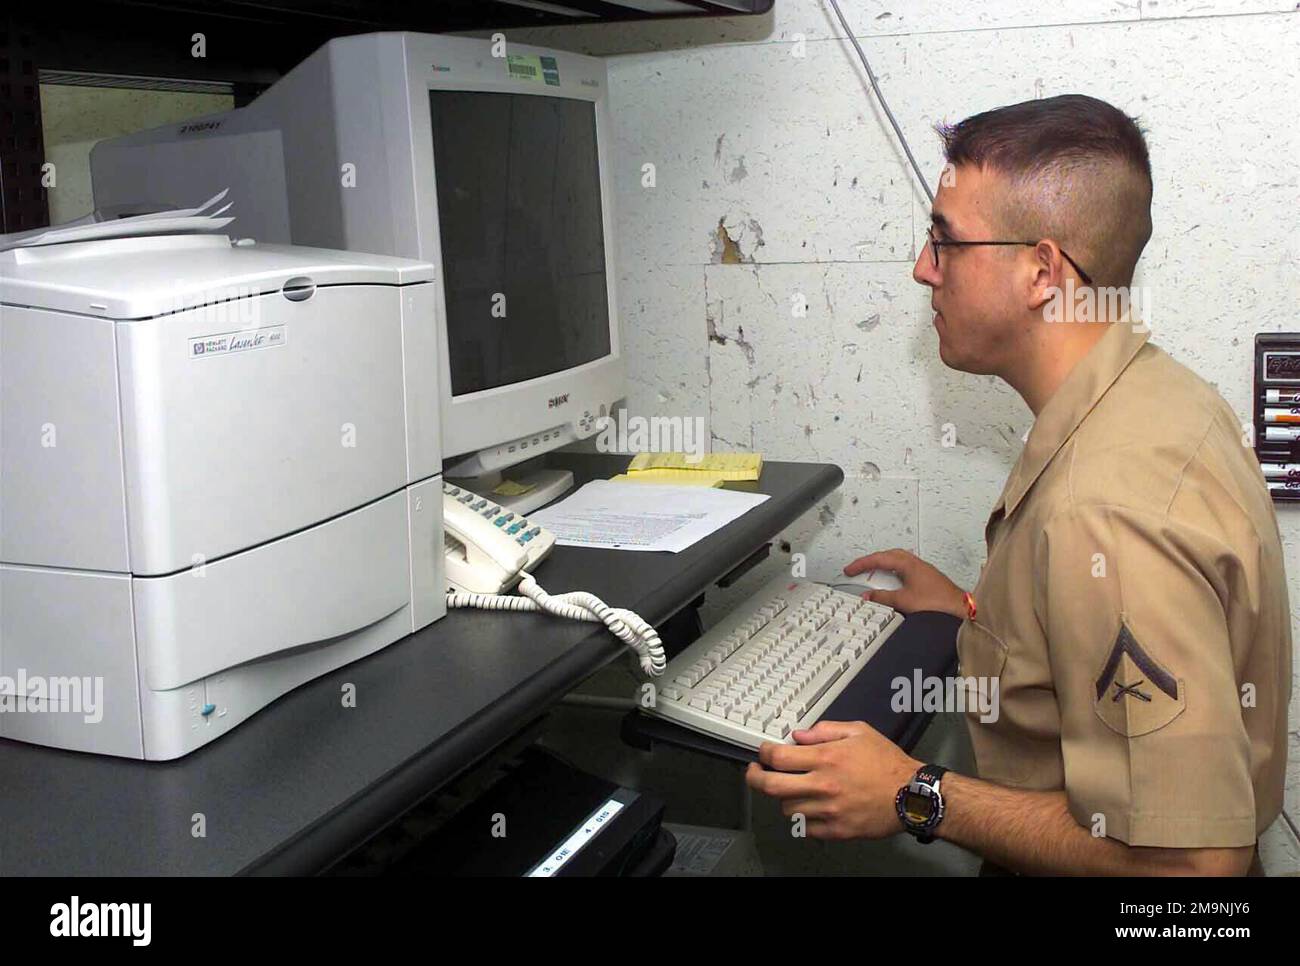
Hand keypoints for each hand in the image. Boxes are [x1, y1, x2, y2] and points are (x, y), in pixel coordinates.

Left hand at [744, 721, 920, 839]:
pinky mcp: (836, 830)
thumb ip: (825, 731)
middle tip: (755, 772)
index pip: (779, 757)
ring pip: (786, 808)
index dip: (764, 753)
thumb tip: (799, 736)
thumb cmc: (887, 763)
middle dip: (755, 778)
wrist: (912, 795)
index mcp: (826, 759)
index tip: (763, 753)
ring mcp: (828, 811)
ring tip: (793, 790)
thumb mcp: (858, 732)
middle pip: (771, 786)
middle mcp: (823, 785)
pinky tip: (809, 808)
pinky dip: (802, 818)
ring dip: (785, 797)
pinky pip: (805, 828)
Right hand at [844, 548, 965, 616]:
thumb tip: (868, 596)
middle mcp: (915, 563)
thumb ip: (883, 597)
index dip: (861, 564)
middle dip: (871, 561)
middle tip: (858, 569)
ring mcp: (922, 570)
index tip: (849, 569)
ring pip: (897, 561)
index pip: (879, 559)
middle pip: (888, 555)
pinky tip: (891, 583)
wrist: (959, 610)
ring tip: (872, 574)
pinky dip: (892, 573)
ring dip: (882, 566)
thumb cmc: (937, 603)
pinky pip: (904, 569)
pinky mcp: (926, 579)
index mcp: (908, 563)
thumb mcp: (903, 601)